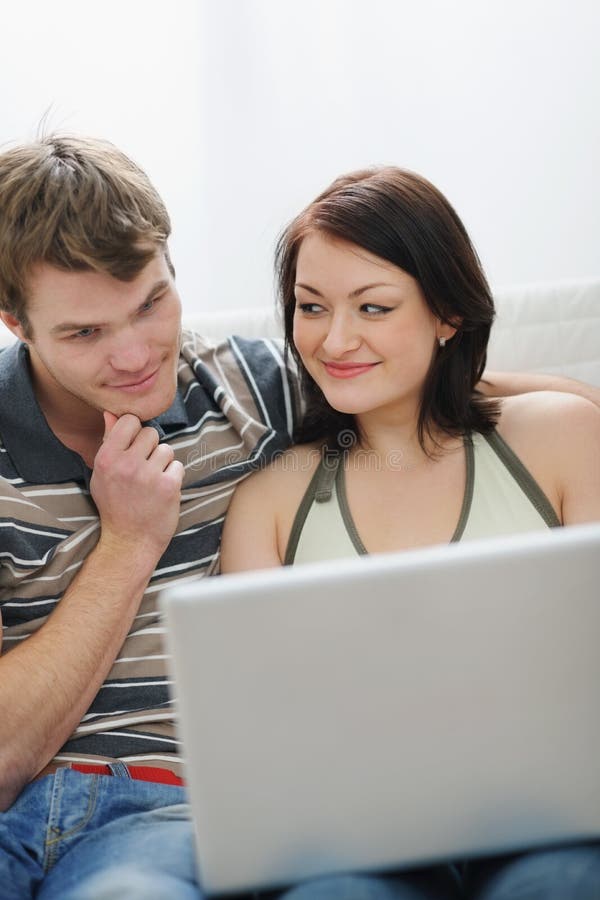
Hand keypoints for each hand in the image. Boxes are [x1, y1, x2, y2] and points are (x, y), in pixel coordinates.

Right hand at [90, 412, 183, 558]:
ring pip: (167, 449)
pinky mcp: (168, 486)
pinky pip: (177, 466)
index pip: (130, 421)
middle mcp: (126, 464)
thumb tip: (111, 413)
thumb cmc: (114, 505)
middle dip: (150, 448)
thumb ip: (108, 441)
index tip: (134, 447)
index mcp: (107, 458)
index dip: (135, 432)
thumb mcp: (102, 474)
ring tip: (151, 482)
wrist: (129, 541)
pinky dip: (173, 477)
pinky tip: (162, 491)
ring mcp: (148, 475)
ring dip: (163, 463)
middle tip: (143, 470)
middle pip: (151, 433)